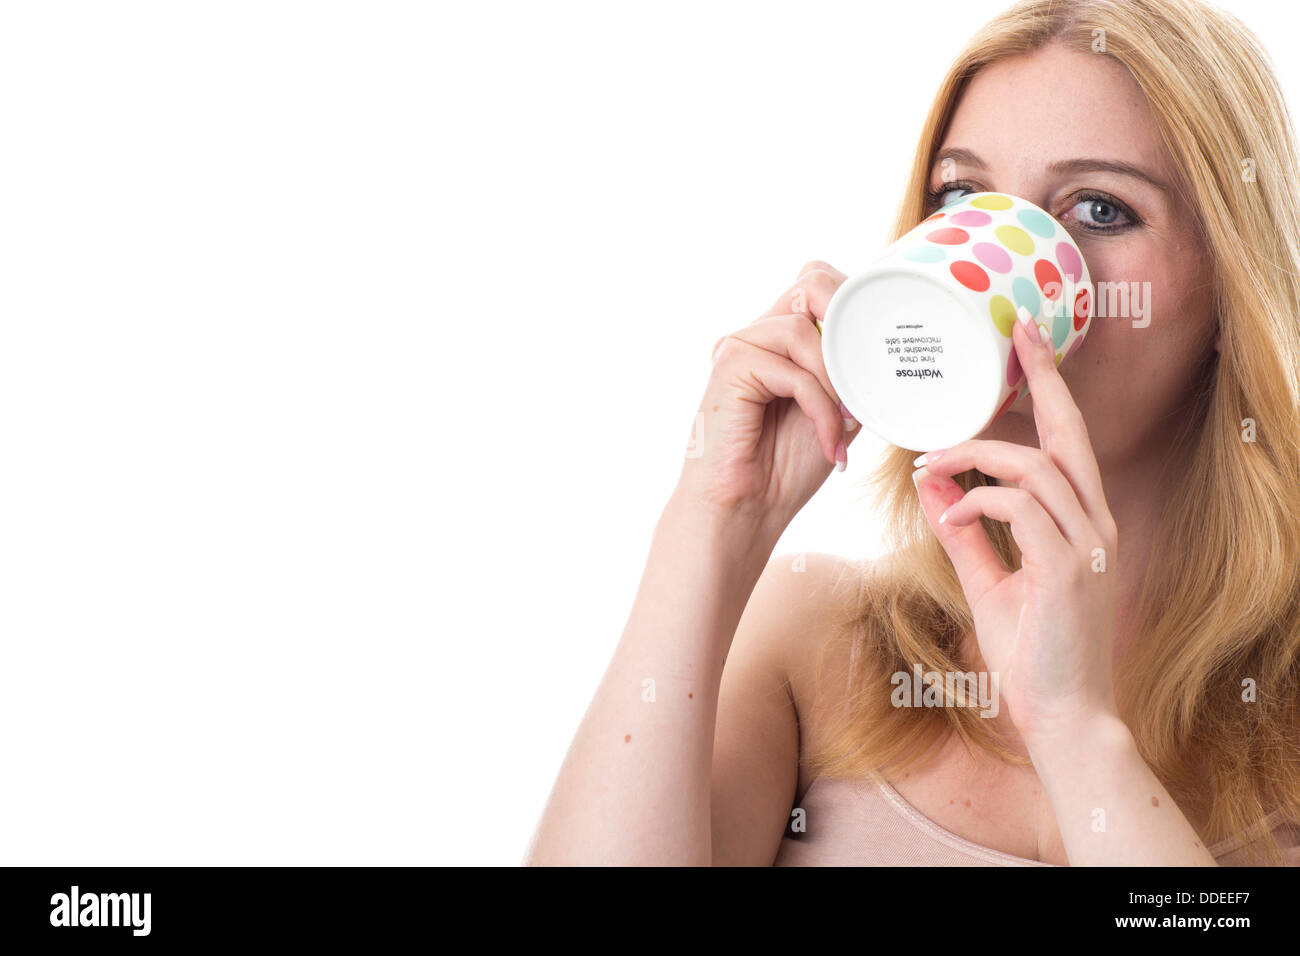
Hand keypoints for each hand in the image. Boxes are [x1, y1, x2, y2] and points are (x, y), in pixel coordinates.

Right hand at [676, 261, 861, 533]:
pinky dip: (820, 409)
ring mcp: (740, 346)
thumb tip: (891, 352)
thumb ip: (852, 377)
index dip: (856, 301)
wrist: (745, 511)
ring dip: (836, 382)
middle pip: (811, 281)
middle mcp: (757, 334)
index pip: (820, 285)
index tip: (885, 344)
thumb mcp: (836, 412)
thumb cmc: (784, 468)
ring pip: (804, 330)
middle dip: (851, 321)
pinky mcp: (731, 367)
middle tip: (869, 371)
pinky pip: (793, 372)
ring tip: (844, 425)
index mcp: (779, 339)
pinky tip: (827, 442)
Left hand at [911, 305, 1119, 744]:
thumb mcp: (989, 582)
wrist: (1061, 717)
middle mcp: (1093, 524)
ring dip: (976, 454)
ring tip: (930, 464)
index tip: (1024, 346)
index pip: (1067, 442)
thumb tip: (933, 486)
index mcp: (1080, 523)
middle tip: (1013, 334)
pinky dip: (979, 500)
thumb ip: (964, 533)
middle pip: (1070, 433)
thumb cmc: (1032, 652)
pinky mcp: (1069, 569)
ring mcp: (1087, 545)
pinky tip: (950, 511)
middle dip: (1043, 378)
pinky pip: (1022, 508)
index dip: (1049, 391)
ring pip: (1036, 465)